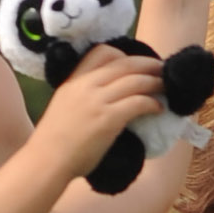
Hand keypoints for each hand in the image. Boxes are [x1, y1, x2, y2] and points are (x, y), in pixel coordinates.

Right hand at [34, 45, 163, 182]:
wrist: (46, 161)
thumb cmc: (54, 142)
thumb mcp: (65, 106)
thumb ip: (83, 96)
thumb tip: (108, 97)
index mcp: (74, 80)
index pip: (101, 52)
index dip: (124, 55)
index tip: (136, 64)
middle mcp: (86, 86)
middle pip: (125, 64)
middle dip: (149, 65)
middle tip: (163, 69)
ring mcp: (97, 101)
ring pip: (135, 81)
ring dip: (156, 82)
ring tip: (167, 87)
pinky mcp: (108, 119)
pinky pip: (138, 102)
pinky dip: (152, 103)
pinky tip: (158, 108)